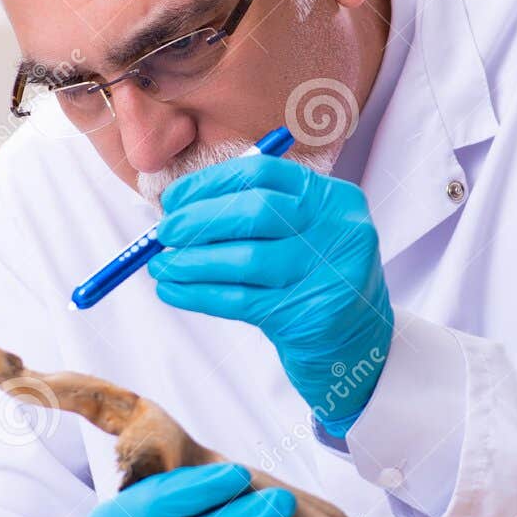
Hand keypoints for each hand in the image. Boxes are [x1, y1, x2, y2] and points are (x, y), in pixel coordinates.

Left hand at [149, 154, 392, 433]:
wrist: (356, 343)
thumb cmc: (313, 277)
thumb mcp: (303, 232)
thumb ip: (253, 209)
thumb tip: (179, 206)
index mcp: (333, 198)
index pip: (261, 173)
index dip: (208, 183)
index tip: (174, 199)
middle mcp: (338, 230)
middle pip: (253, 211)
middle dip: (197, 221)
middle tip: (164, 234)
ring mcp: (327, 274)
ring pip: (243, 259)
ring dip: (190, 262)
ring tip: (161, 265)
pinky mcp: (307, 316)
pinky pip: (238, 300)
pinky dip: (197, 293)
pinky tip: (173, 290)